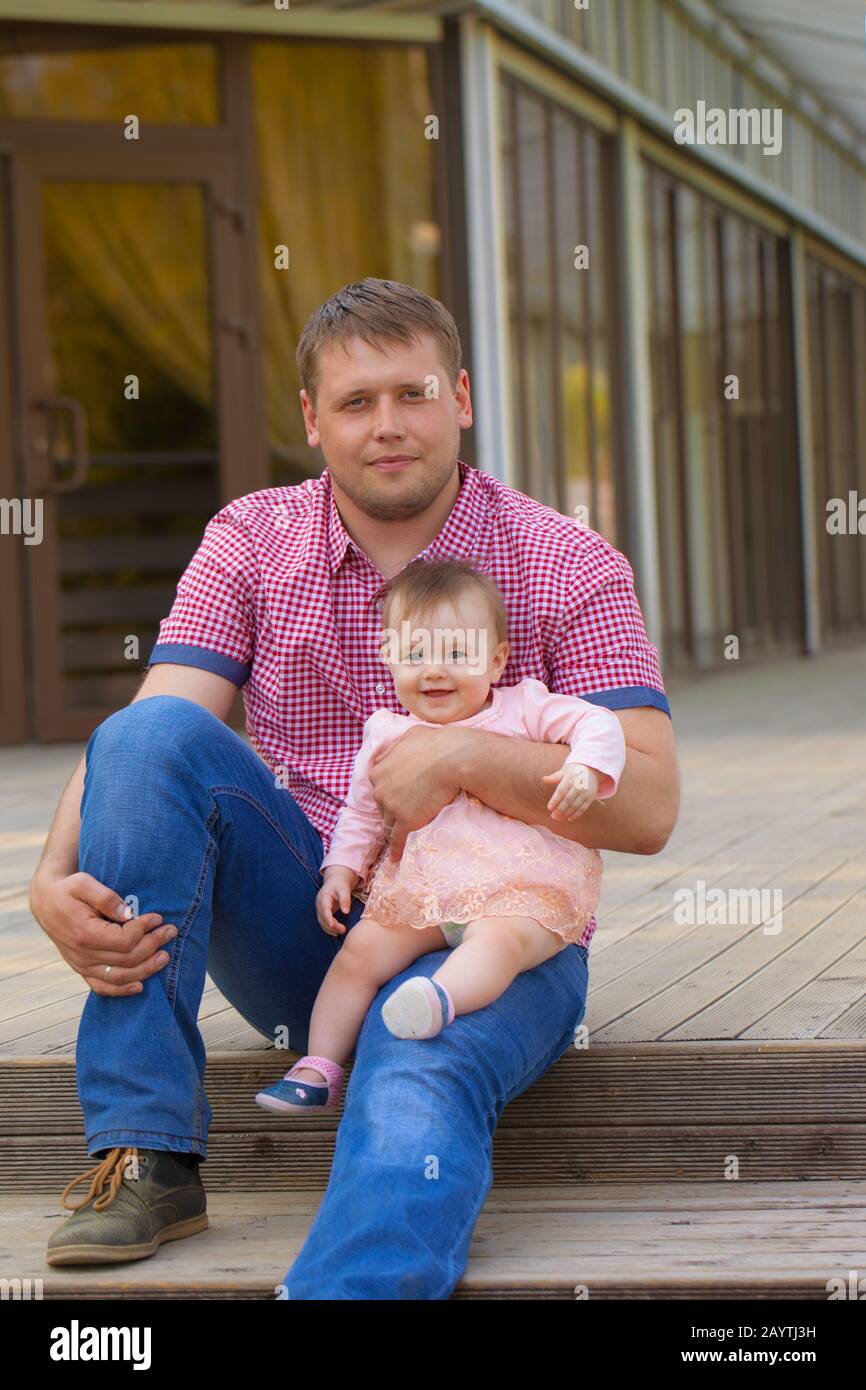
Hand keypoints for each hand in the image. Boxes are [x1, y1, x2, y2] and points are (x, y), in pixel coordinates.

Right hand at [29, 870, 177, 995]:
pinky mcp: (82, 970)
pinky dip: (122, 990)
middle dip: (153, 946)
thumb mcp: (84, 883)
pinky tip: (141, 986)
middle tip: (171, 931)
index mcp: (84, 933)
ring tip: (165, 957)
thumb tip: (129, 913)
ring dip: (146, 969)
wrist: (46, 902)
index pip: (124, 941)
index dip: (144, 930)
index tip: (157, 917)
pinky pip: (102, 988)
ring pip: (119, 977)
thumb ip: (106, 897)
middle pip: (127, 959)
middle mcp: (83, 955)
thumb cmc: (68, 890)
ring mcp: (81, 965)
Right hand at [316, 869, 356, 935]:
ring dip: (330, 929)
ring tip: (340, 932)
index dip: (328, 918)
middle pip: (323, 917)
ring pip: (322, 921)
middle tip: (343, 930)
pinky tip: (335, 932)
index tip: (333, 925)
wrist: (335, 881)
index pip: (324, 910)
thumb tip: (346, 912)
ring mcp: (320, 908)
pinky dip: (328, 928)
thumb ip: (345, 900)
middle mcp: (319, 904)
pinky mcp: (322, 912)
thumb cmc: (340, 884)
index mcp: (324, 897)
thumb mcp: (344, 889)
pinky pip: (323, 921)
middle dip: (331, 926)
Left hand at [368, 724, 463, 861]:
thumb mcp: (411, 736)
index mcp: (378, 769)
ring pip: (388, 823)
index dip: (390, 792)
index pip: (380, 786)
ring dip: (393, 830)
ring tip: (398, 840)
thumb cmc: (436, 744)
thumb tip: (397, 746)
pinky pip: (396, 839)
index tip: (397, 797)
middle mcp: (379, 788)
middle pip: (382, 805)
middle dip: (391, 810)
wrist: (453, 759)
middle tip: (404, 815)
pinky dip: (396, 850)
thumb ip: (399, 745)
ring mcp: (390, 806)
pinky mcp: (404, 821)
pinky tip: (396, 859)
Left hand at [541, 762, 599, 820]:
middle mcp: (578, 785)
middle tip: (553, 816)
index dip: (555, 800)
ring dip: (566, 813)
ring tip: (558, 818)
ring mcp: (585, 792)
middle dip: (560, 809)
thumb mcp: (564, 772)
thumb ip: (554, 777)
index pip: (561, 791)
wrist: (592, 770)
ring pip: (575, 805)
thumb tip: (544, 779)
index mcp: (570, 778)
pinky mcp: (590, 798)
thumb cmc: (573, 772)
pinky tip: (568, 819)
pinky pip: (583, 808)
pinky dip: (576, 815)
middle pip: (568, 800)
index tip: (549, 808)